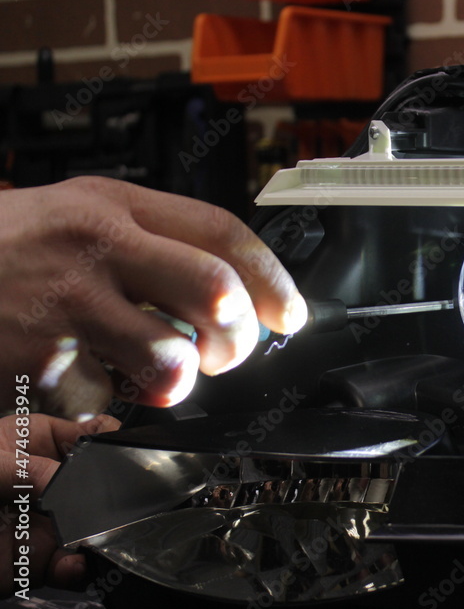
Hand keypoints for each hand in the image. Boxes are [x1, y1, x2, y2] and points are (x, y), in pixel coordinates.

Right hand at [0, 177, 306, 418]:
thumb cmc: (5, 247)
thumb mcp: (78, 213)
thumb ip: (153, 238)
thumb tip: (233, 285)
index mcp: (113, 204)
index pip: (222, 232)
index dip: (272, 279)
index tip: (290, 313)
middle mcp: (94, 246)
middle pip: (214, 291)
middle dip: (239, 335)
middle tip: (229, 351)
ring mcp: (63, 304)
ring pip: (171, 356)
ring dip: (183, 379)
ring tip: (165, 374)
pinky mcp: (36, 361)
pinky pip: (109, 398)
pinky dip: (116, 404)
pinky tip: (98, 385)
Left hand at [0, 413, 119, 595]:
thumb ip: (30, 472)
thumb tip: (74, 486)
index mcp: (37, 443)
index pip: (91, 435)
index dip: (109, 443)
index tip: (120, 454)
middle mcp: (48, 483)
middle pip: (99, 483)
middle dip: (109, 494)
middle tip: (106, 502)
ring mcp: (47, 522)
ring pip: (92, 525)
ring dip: (99, 533)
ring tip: (91, 537)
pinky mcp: (38, 562)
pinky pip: (73, 565)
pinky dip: (79, 567)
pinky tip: (73, 563)